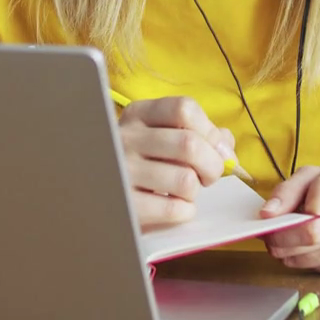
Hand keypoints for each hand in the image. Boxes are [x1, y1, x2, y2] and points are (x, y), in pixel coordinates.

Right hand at [118, 96, 233, 230]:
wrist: (93, 194)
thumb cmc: (139, 162)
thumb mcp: (159, 136)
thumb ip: (197, 132)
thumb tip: (226, 143)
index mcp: (138, 114)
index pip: (184, 108)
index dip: (209, 130)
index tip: (215, 147)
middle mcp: (126, 138)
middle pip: (190, 144)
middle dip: (213, 165)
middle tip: (209, 176)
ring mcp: (122, 172)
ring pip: (185, 180)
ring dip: (195, 190)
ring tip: (184, 191)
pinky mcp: (125, 205)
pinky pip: (173, 208)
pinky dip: (185, 211)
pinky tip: (174, 207)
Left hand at [259, 166, 319, 276]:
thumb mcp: (319, 174)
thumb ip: (287, 191)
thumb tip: (265, 215)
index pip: (308, 230)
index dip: (281, 231)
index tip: (270, 224)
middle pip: (296, 249)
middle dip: (276, 241)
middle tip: (275, 230)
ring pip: (300, 262)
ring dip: (290, 251)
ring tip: (298, 233)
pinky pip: (315, 269)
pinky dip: (309, 258)